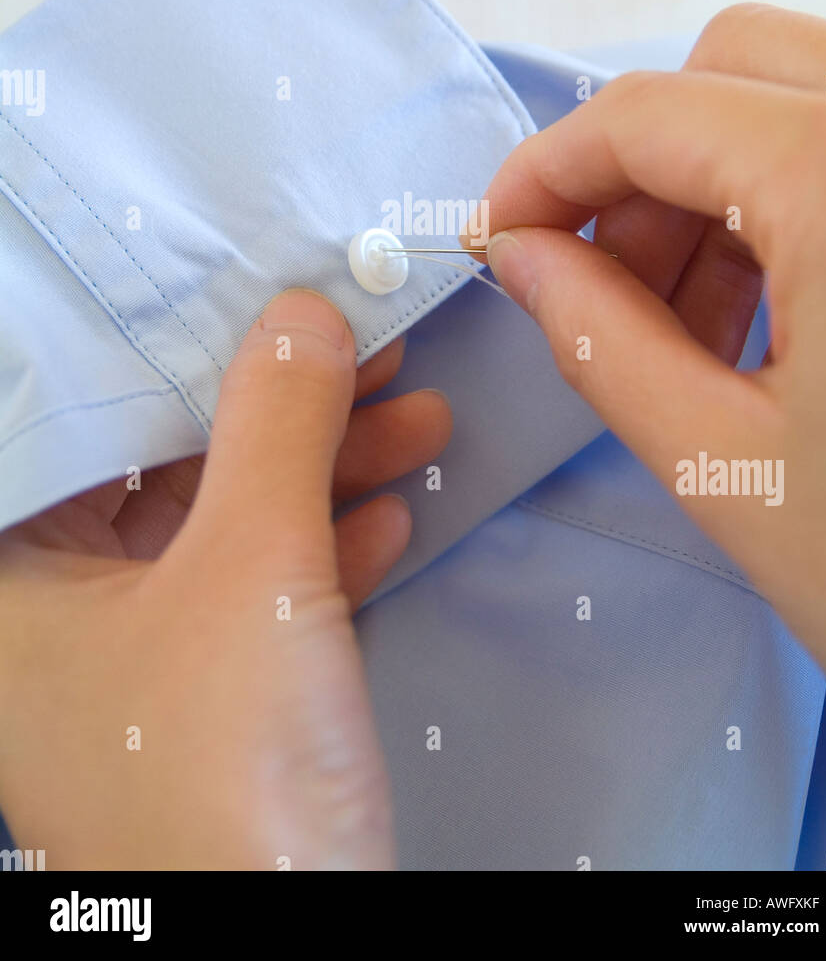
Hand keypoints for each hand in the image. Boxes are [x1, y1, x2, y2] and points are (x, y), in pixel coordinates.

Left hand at [0, 288, 450, 868]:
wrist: (297, 958)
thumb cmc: (228, 766)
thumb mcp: (257, 571)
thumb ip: (275, 425)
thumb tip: (301, 310)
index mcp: (10, 580)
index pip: (90, 420)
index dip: (186, 347)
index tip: (274, 296)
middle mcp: (52, 618)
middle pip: (170, 470)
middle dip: (285, 412)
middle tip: (372, 352)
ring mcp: (127, 669)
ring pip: (222, 530)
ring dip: (324, 473)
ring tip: (419, 417)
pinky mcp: (198, 708)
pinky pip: (253, 598)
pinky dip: (323, 550)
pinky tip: (391, 513)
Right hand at [478, 4, 825, 718]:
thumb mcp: (725, 464)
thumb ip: (596, 335)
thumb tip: (517, 253)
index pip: (650, 113)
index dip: (546, 168)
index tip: (496, 238)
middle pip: (731, 68)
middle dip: (639, 169)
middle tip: (600, 285)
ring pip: (799, 99)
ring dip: (711, 190)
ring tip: (685, 329)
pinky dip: (786, 205)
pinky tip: (766, 318)